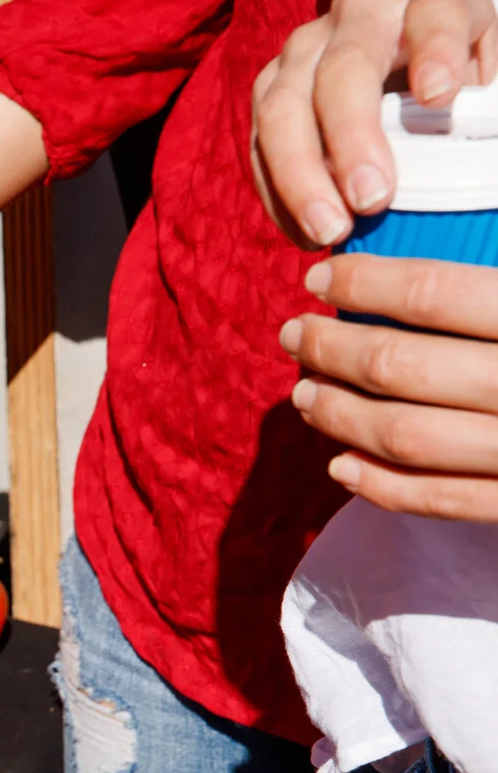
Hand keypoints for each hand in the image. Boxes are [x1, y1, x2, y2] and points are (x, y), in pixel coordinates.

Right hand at [251, 0, 497, 247]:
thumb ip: (486, 102)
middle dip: (352, 138)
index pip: (435, 11)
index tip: (439, 96)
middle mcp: (359, 11)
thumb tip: (470, 143)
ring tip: (329, 231)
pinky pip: (258, 145)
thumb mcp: (489, 73)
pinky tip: (305, 233)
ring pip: (283, 108)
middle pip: (343, 70)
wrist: (409, 56)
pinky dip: (278, 194)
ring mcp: (303, 49)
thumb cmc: (463, 73)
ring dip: (300, 177)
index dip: (436, 49)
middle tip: (371, 200)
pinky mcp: (269, 90)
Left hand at [282, 254, 497, 520]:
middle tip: (293, 336)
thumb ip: (489, 292)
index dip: (364, 284)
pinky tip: (340, 464)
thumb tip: (409, 272)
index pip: (432, 294)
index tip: (318, 280)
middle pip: (402, 366)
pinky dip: (380, 484)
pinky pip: (438, 500)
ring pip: (406, 436)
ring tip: (304, 396)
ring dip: (340, 416)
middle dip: (332, 349)